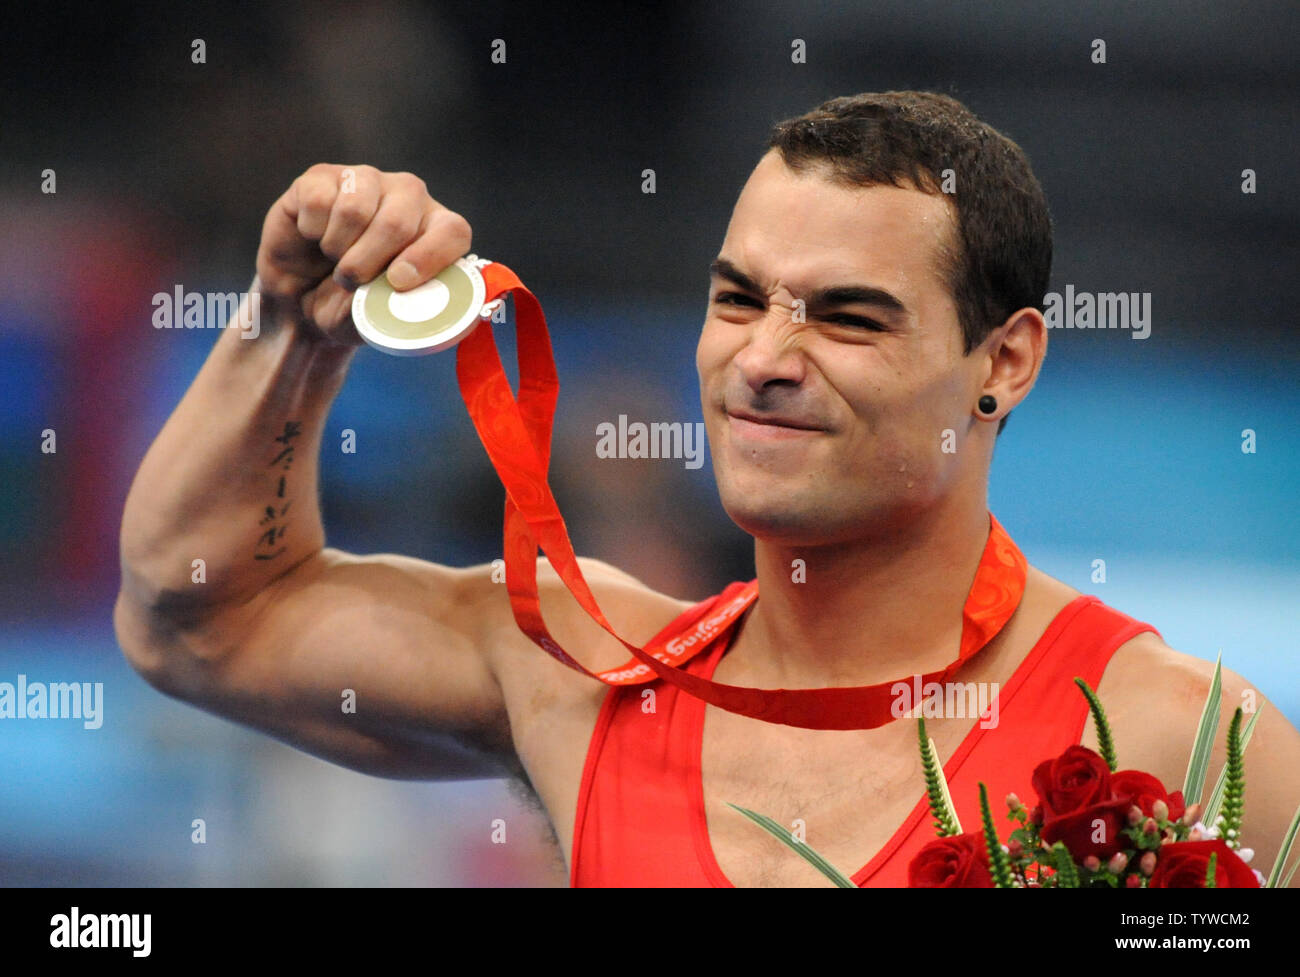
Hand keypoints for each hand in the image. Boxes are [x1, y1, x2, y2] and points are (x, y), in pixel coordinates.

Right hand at [254, 163, 472, 344]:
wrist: (302, 299)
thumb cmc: (351, 306)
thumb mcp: (380, 318)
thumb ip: (403, 309)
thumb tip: (413, 299)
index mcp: (435, 230)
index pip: (453, 231)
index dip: (429, 257)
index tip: (398, 282)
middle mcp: (407, 196)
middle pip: (397, 223)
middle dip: (367, 265)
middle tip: (352, 282)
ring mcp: (366, 180)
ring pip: (355, 211)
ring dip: (338, 249)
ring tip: (336, 258)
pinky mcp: (323, 176)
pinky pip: (319, 202)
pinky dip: (312, 231)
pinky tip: (316, 235)